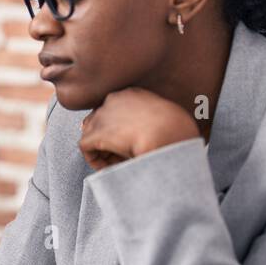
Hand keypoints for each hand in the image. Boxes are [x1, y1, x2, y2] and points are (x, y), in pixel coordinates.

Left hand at [78, 87, 200, 170]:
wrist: (172, 135)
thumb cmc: (179, 131)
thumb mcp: (166, 121)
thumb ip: (151, 123)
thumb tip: (146, 135)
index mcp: (132, 94)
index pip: (114, 111)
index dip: (119, 130)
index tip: (129, 145)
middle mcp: (114, 99)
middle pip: (100, 121)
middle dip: (107, 140)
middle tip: (122, 157)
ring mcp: (103, 116)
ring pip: (92, 135)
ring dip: (103, 152)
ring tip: (120, 166)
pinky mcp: (96, 134)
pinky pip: (86, 149)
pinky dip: (95, 161)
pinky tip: (110, 170)